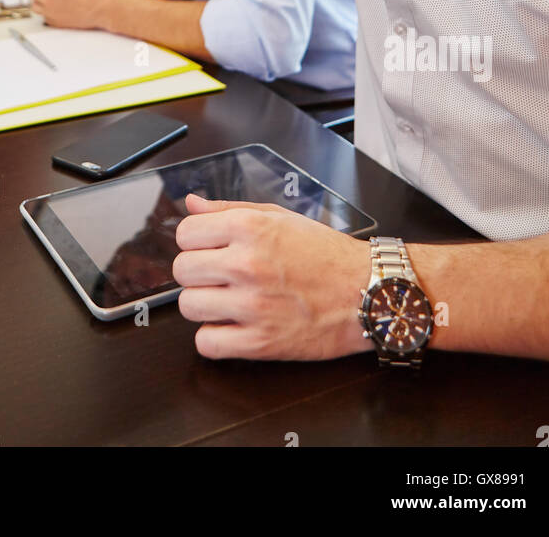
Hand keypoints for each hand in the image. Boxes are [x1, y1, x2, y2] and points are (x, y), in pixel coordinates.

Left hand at [173, 193, 371, 360]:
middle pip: (182, 270)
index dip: (195, 242)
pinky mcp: (261, 342)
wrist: (367, 291)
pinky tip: (232, 326)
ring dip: (204, 305)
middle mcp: (247, 264)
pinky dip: (214, 338)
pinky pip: (207, 344)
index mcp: (249, 228)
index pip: (185, 233)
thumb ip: (229, 209)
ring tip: (227, 301)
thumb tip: (191, 204)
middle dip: (198, 273)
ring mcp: (252, 305)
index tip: (209, 249)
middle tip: (220, 276)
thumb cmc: (326, 254)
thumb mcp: (280, 218)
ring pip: (188, 306)